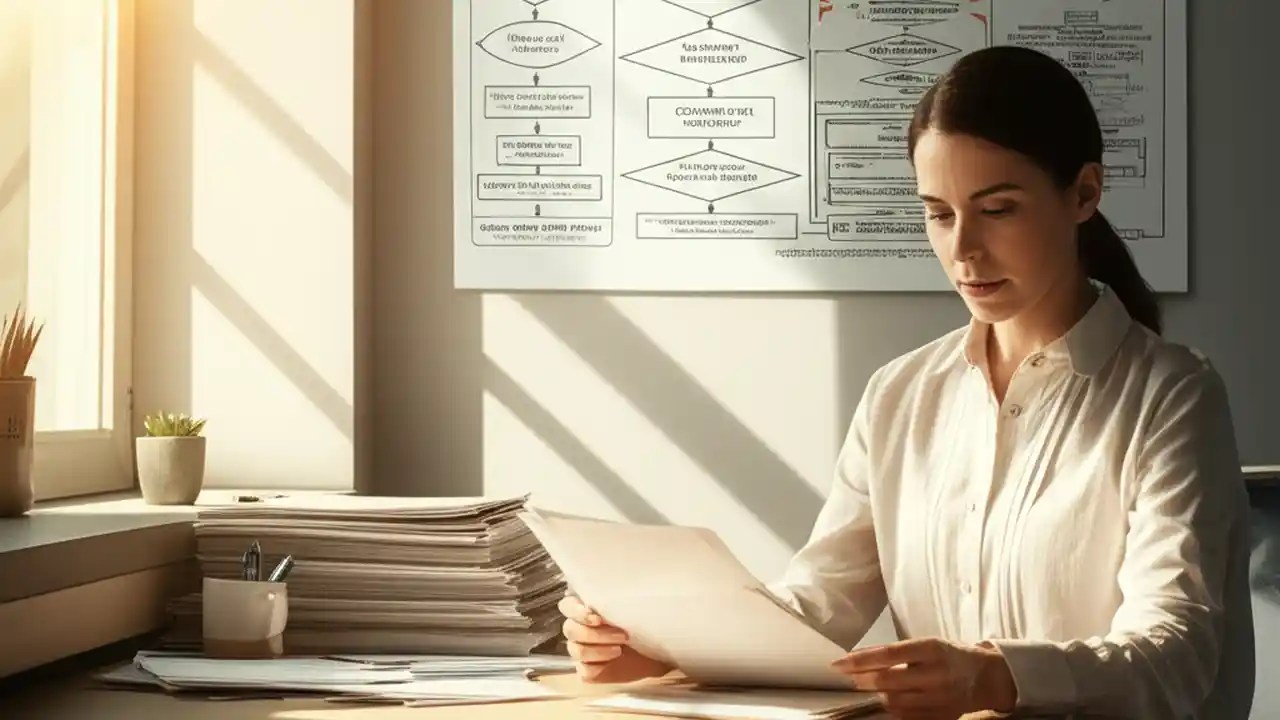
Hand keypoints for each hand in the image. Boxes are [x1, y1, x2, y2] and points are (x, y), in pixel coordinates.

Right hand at [558, 594, 672, 683]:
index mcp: (584, 609)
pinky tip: (614, 661)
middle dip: (595, 634)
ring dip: (599, 650)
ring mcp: (581, 650)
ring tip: (619, 649)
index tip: (597, 617)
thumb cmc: (643, 624)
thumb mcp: (633, 607)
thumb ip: (617, 600)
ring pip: (577, 650)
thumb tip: (612, 589)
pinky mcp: (588, 670)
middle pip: (570, 630)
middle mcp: (578, 629)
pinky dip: (599, 666)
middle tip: (622, 635)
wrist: (656, 652)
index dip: (577, 612)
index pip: (566, 606)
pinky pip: (584, 670)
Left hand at [831, 638, 1016, 719]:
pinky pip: (907, 717)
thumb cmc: (948, 655)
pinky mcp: (943, 716)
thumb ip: (894, 652)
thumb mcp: (925, 644)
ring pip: (894, 701)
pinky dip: (894, 709)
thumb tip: (858, 658)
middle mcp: (936, 674)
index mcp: (931, 649)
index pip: (888, 654)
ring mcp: (940, 698)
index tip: (838, 664)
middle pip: (888, 681)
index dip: (860, 660)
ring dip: (878, 694)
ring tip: (875, 686)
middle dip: (863, 679)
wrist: (985, 676)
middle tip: (852, 677)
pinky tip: (892, 700)